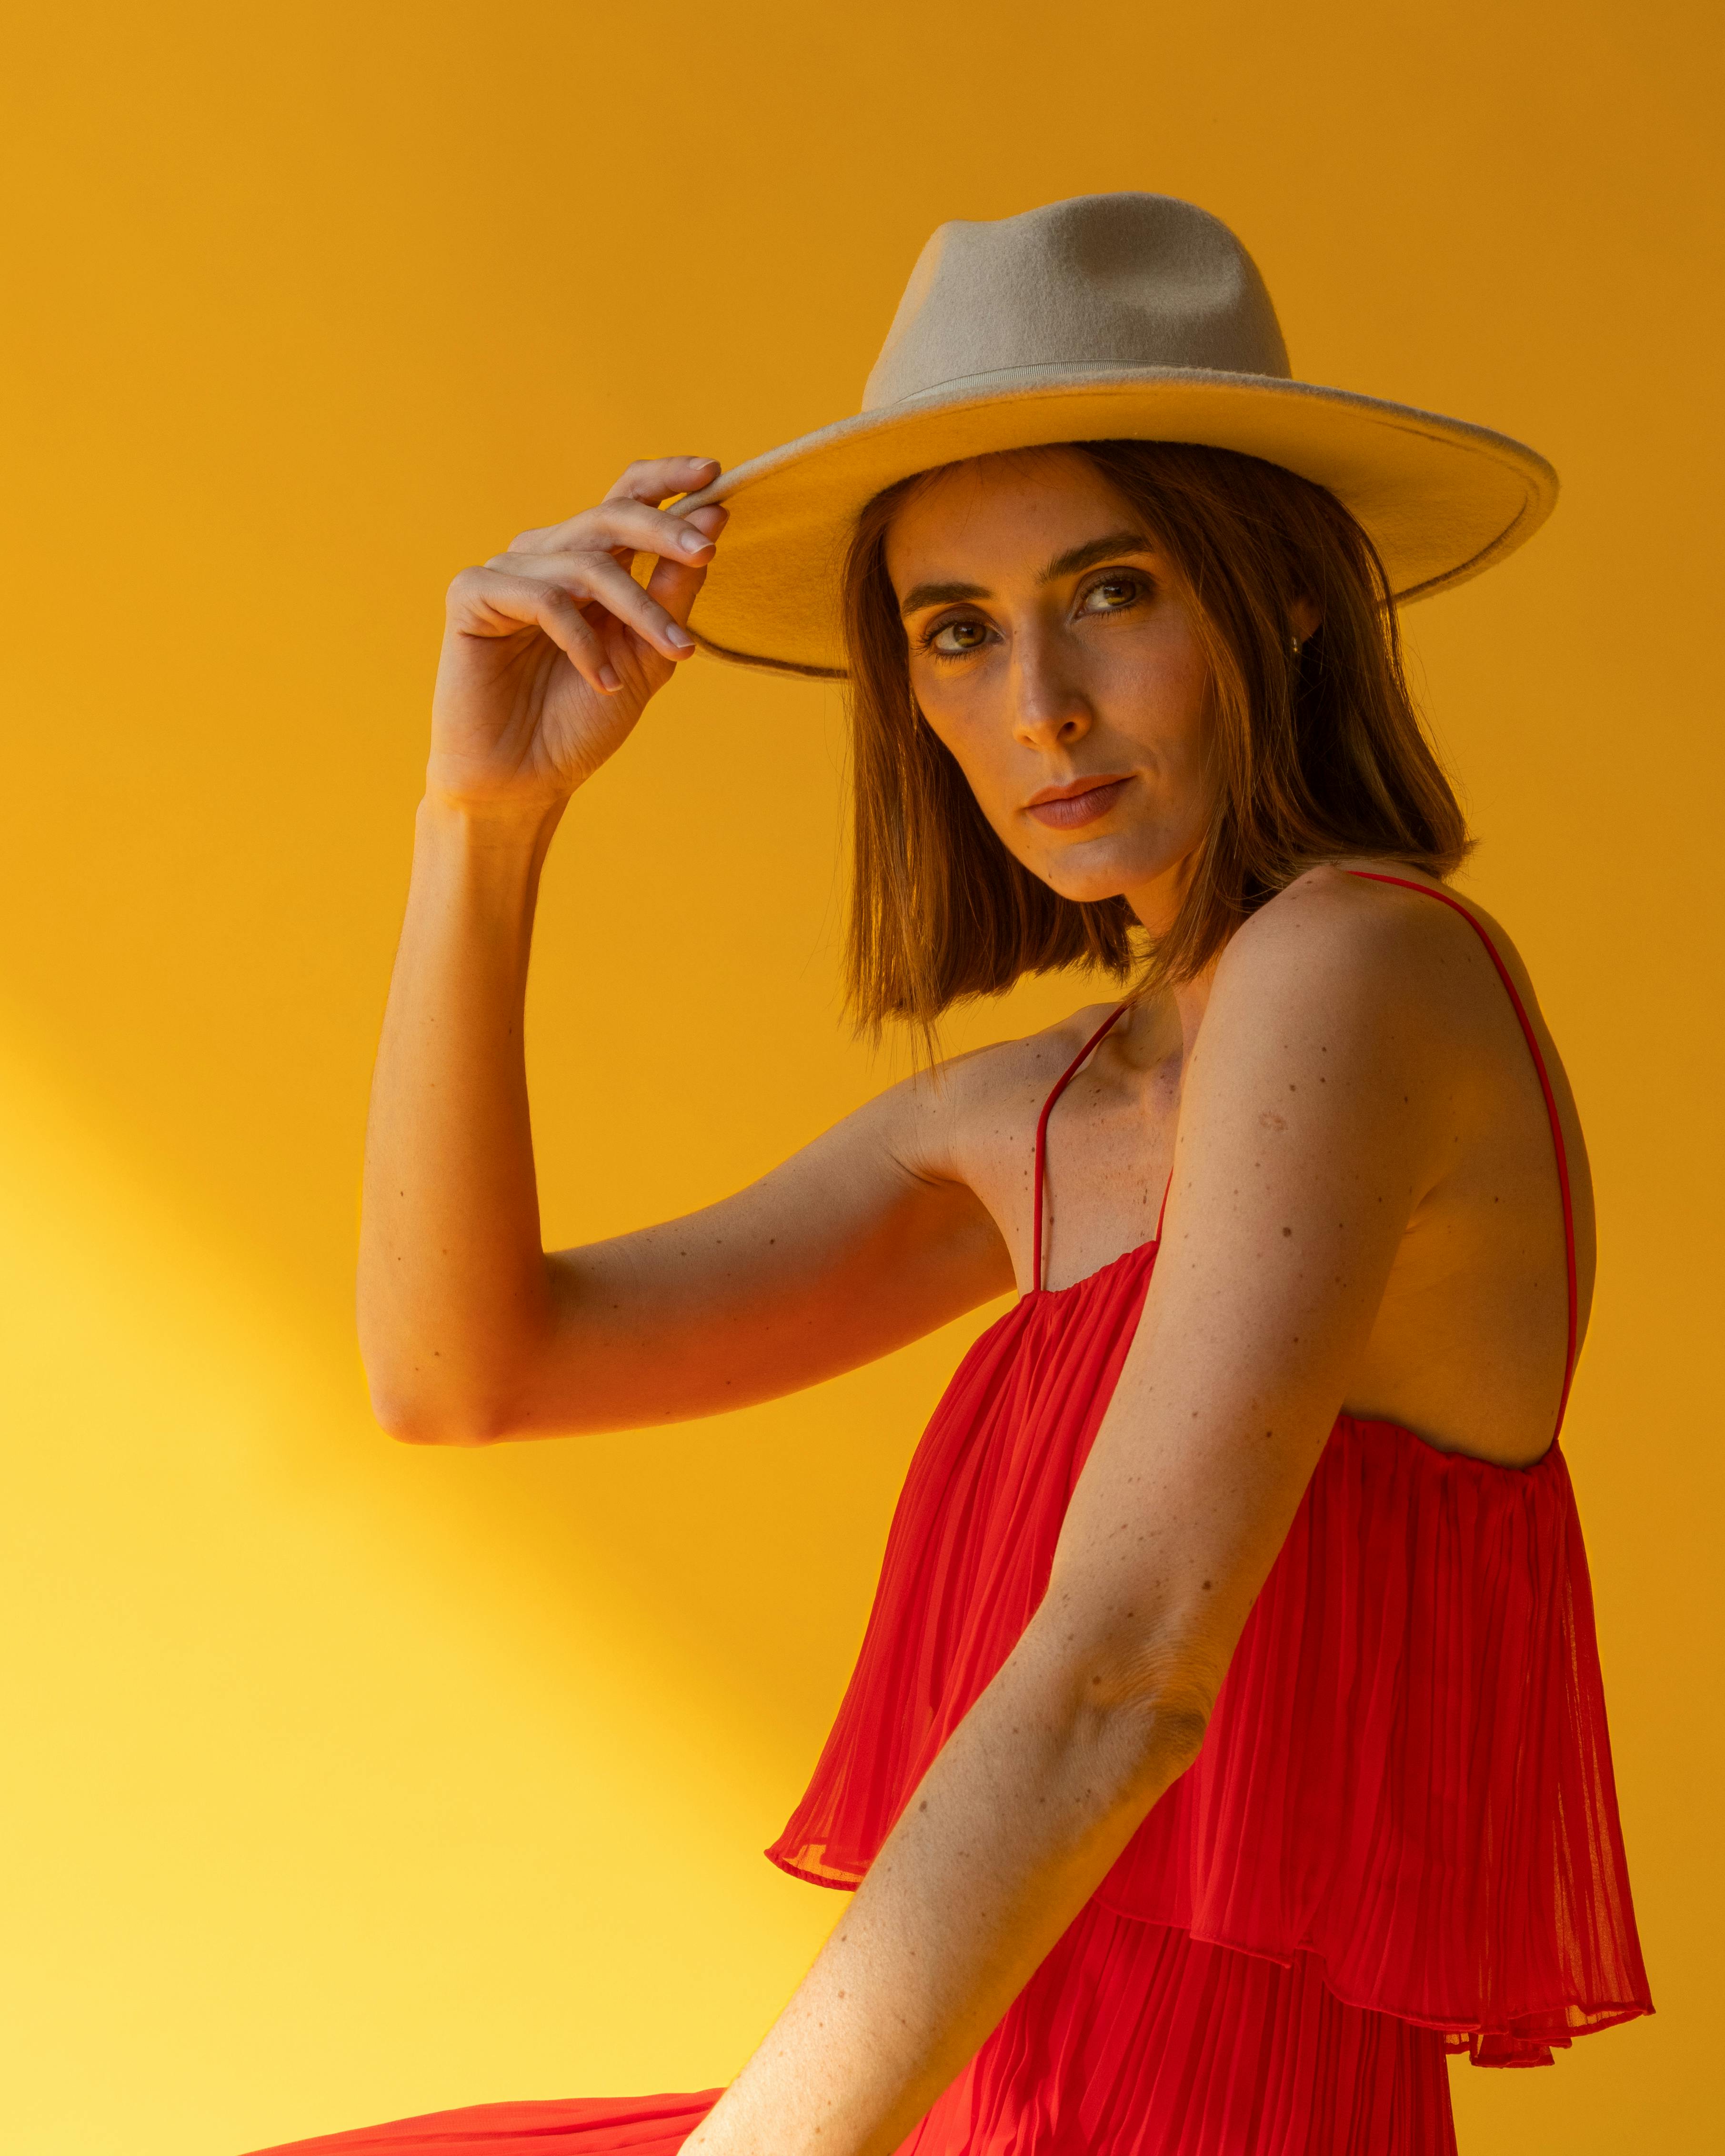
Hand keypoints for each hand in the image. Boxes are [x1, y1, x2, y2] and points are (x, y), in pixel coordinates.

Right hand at [428, 455, 726, 813]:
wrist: (523, 781)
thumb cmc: (580, 721)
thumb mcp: (647, 654)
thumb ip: (675, 590)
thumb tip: (714, 517)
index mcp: (585, 564)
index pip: (624, 497)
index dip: (665, 480)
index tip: (715, 473)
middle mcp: (545, 557)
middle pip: (610, 515)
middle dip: (664, 530)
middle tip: (706, 551)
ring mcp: (506, 572)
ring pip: (585, 563)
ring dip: (639, 609)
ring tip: (672, 654)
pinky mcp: (472, 596)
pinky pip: (542, 598)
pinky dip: (582, 641)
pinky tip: (603, 682)